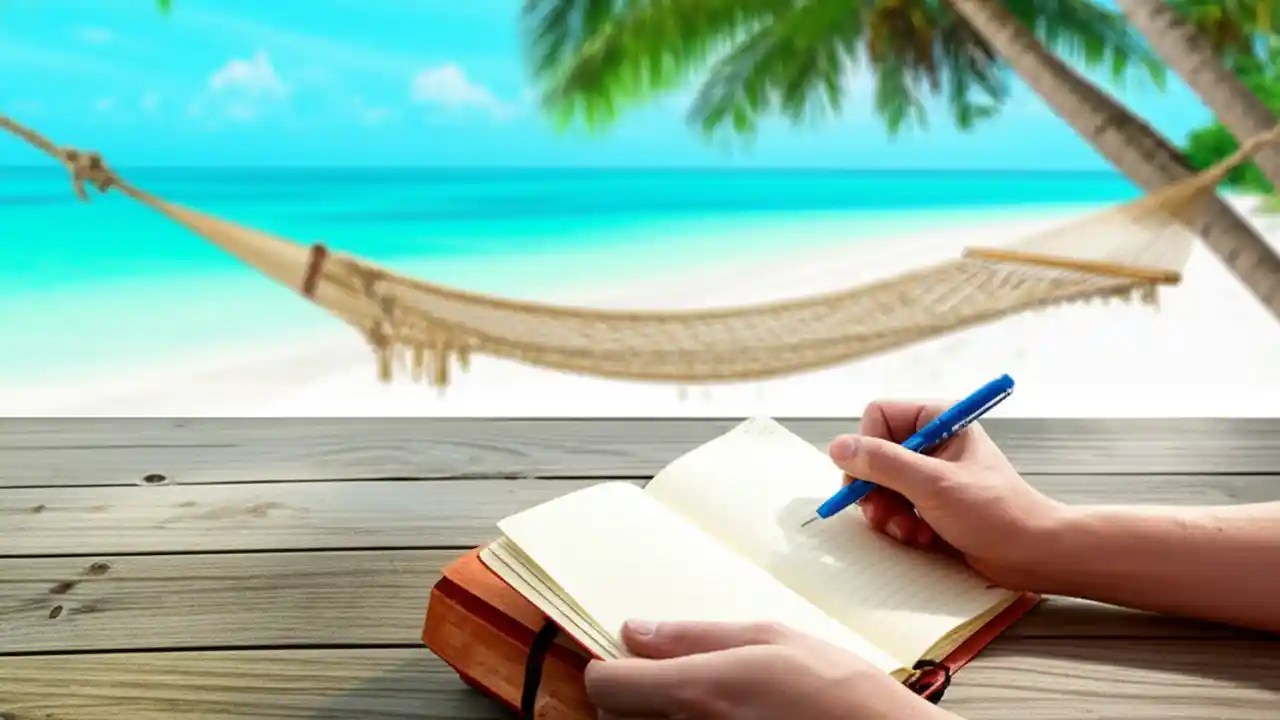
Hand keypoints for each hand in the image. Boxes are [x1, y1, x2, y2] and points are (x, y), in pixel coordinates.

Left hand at [585, 619, 954, 719]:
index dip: (611, 669)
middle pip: (615, 718)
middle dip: (635, 697)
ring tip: (710, 707)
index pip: (605, 685)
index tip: (629, 663)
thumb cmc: (838, 693)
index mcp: (699, 692)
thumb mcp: (770, 639)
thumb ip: (694, 636)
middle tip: (676, 684)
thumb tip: (636, 630)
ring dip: (659, 719)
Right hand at [828, 400, 1066, 589]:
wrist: (1031, 554)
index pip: (878, 417)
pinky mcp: (931, 502)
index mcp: (939, 421)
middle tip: (880, 514)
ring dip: (887, 512)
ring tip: (908, 532)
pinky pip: (894, 506)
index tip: (870, 480)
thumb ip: (883, 464)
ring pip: (880, 484)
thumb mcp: (933, 485)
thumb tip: (837, 447)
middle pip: (874, 454)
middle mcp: (932, 442)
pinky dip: (900, 525)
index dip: (868, 448)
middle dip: (875, 489)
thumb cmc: (994, 513)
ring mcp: (930, 473)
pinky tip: (920, 539)